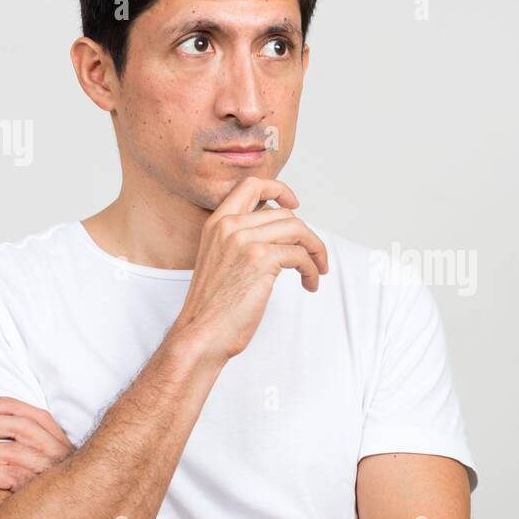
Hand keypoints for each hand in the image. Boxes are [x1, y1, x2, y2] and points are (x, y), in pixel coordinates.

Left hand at [0, 396, 75, 490]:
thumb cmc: (57, 506)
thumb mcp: (54, 474)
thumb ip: (36, 455)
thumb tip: (0, 439)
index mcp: (64, 447)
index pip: (38, 416)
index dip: (9, 405)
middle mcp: (61, 457)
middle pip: (20, 428)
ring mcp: (52, 477)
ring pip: (10, 452)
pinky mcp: (40, 497)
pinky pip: (8, 477)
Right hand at [170, 176, 329, 361]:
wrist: (201, 333)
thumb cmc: (213, 307)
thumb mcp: (221, 260)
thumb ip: (241, 240)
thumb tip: (279, 232)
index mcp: (217, 223)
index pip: (251, 185)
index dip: (279, 189)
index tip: (294, 204)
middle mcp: (229, 226)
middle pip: (285, 214)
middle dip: (307, 236)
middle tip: (315, 257)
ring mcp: (244, 240)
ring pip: (298, 230)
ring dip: (315, 251)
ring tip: (316, 271)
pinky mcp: (260, 259)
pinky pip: (301, 255)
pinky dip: (312, 270)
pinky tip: (309, 284)